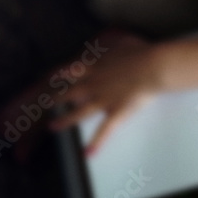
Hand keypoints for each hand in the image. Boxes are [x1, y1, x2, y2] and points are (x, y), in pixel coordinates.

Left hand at [48, 28, 159, 155]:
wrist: (151, 67)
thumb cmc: (141, 53)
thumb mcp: (123, 43)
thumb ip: (114, 47)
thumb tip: (114, 46)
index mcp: (97, 67)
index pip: (74, 70)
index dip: (61, 74)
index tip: (50, 77)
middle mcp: (95, 84)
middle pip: (71, 93)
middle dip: (57, 98)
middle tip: (46, 103)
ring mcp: (103, 100)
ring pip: (79, 113)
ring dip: (65, 120)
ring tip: (53, 127)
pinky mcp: (115, 113)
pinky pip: (104, 130)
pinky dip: (96, 143)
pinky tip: (88, 154)